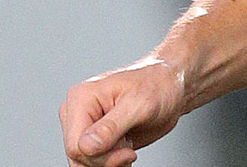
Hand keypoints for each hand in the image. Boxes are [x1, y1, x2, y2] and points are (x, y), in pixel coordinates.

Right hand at [59, 58, 183, 166]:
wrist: (170, 87)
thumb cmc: (158, 86)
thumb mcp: (139, 105)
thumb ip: (112, 127)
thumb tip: (86, 146)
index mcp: (81, 98)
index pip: (76, 145)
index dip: (102, 156)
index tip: (129, 151)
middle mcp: (77, 112)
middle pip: (78, 156)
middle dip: (106, 160)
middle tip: (129, 149)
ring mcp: (84, 125)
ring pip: (83, 162)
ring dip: (108, 162)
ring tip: (127, 147)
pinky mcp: (93, 137)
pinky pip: (91, 162)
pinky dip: (110, 163)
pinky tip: (125, 151)